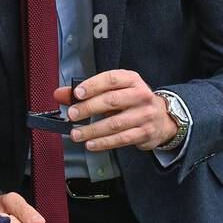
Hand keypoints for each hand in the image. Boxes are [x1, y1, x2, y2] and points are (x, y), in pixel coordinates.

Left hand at [56, 69, 178, 152]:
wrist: (161, 117)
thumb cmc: (131, 101)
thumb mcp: (113, 90)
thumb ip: (86, 91)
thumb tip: (60, 94)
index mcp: (131, 80)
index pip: (111, 79)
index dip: (93, 85)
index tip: (77, 93)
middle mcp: (140, 95)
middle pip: (112, 101)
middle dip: (88, 108)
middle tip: (72, 114)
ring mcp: (144, 115)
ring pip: (115, 123)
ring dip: (92, 130)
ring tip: (76, 133)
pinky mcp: (145, 133)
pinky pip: (121, 139)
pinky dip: (103, 143)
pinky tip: (90, 143)